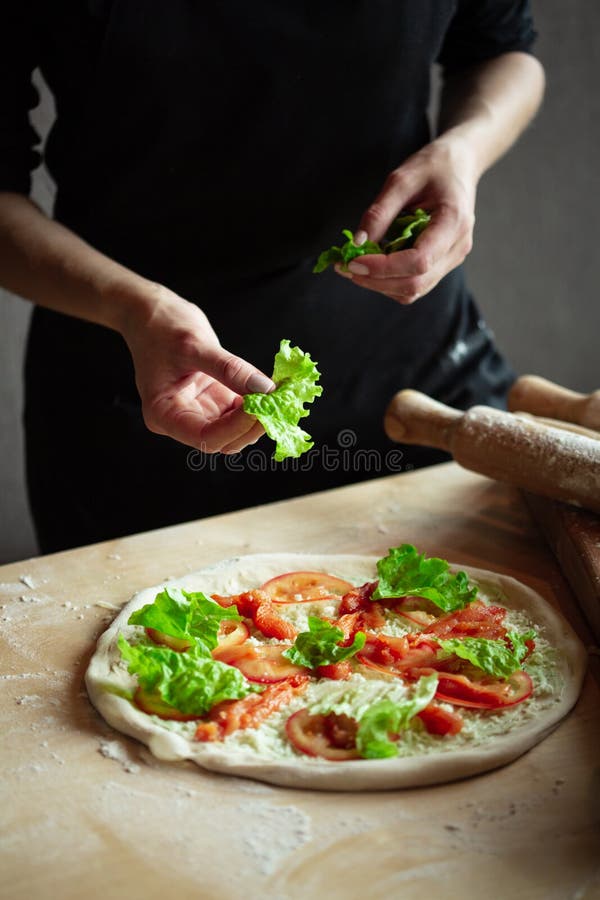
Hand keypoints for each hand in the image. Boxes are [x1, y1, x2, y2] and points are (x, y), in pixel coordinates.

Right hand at [121, 287, 273, 452]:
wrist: (151, 314)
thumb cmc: (161, 327)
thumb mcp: (196, 345)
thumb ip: (231, 370)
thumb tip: (266, 389)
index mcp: (164, 414)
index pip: (206, 438)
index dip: (237, 427)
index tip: (263, 405)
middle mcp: (180, 420)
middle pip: (223, 440)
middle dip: (252, 425)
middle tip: (278, 403)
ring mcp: (198, 412)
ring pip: (235, 431)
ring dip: (259, 417)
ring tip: (278, 395)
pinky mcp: (213, 401)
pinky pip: (239, 413)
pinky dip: (258, 404)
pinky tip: (271, 390)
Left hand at [337, 135, 476, 303]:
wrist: (459, 166)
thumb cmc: (433, 167)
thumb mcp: (401, 180)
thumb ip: (379, 213)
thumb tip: (358, 244)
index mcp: (453, 223)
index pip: (418, 262)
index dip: (383, 268)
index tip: (353, 261)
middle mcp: (457, 248)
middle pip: (414, 283)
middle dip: (376, 280)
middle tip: (345, 267)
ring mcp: (451, 259)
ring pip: (413, 290)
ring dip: (380, 284)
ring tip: (355, 265)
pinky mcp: (442, 264)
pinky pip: (414, 283)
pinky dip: (389, 280)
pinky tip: (373, 265)